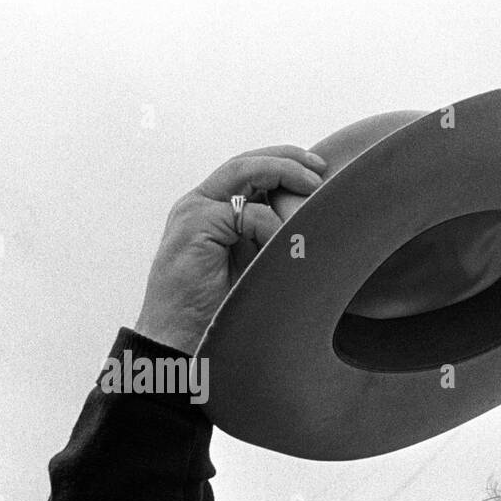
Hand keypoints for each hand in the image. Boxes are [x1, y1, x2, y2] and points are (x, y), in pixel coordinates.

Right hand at [133, 145, 325, 355]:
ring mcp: (195, 213)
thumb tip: (311, 227)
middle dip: (287, 159)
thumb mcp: (253, 268)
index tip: (317, 172)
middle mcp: (200, 206)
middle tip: (320, 168)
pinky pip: (245, 212)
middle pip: (246, 163)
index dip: (283, 165)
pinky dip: (271, 226)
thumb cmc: (219, 312)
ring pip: (244, 173)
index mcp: (211, 214)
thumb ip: (268, 241)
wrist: (180, 341)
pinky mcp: (196, 225)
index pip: (248, 173)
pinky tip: (283, 246)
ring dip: (283, 174)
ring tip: (314, 188)